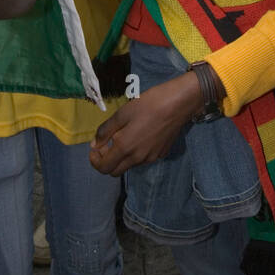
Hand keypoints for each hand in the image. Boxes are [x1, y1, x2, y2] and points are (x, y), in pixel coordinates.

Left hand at [89, 73, 203, 174]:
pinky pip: (143, 159)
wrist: (179, 103)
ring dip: (121, 156)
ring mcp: (151, 157)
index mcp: (125, 148)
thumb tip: (95, 144)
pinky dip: (135, 152)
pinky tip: (140, 134)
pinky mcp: (161, 154)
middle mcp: (138, 158)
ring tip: (124, 135)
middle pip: (115, 171)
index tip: (95, 148)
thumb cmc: (149, 103)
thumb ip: (106, 130)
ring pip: (129, 165)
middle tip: (107, 143)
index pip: (103, 168)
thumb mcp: (123, 113)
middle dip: (106, 160)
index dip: (94, 160)